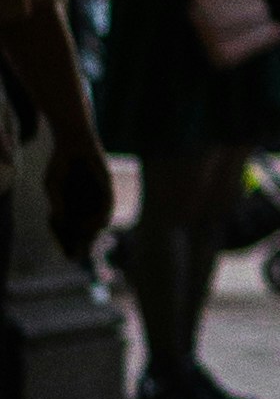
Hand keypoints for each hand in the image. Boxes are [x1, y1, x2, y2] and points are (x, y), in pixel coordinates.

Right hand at [46, 133, 112, 266]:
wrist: (73, 142)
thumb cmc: (60, 164)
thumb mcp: (52, 185)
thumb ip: (56, 202)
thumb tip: (59, 220)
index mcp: (74, 207)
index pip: (74, 230)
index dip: (70, 244)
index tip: (68, 256)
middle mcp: (89, 205)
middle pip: (89, 230)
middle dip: (84, 244)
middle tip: (77, 256)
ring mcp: (99, 198)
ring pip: (99, 222)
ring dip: (92, 235)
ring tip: (84, 244)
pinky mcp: (108, 189)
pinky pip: (107, 208)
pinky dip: (100, 219)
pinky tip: (93, 227)